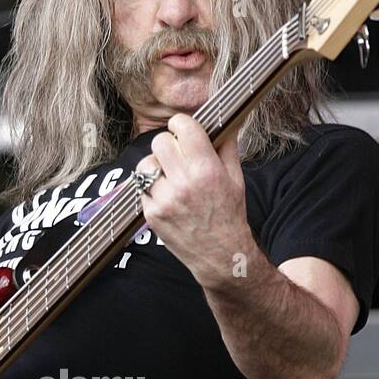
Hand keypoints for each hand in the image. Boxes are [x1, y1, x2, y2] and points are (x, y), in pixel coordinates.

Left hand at [134, 112, 252, 289]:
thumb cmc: (229, 216)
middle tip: (176, 154)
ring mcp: (165, 199)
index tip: (182, 129)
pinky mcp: (152, 214)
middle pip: (160, 142)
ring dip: (155, 166)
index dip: (180, 124)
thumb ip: (226, 147)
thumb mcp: (236, 179)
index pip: (183, 127)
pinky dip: (152, 188)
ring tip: (168, 176)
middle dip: (167, 144)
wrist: (220, 256)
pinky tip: (167, 196)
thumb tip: (222, 123)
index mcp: (207, 169)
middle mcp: (184, 183)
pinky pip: (142, 188)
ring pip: (145, 164)